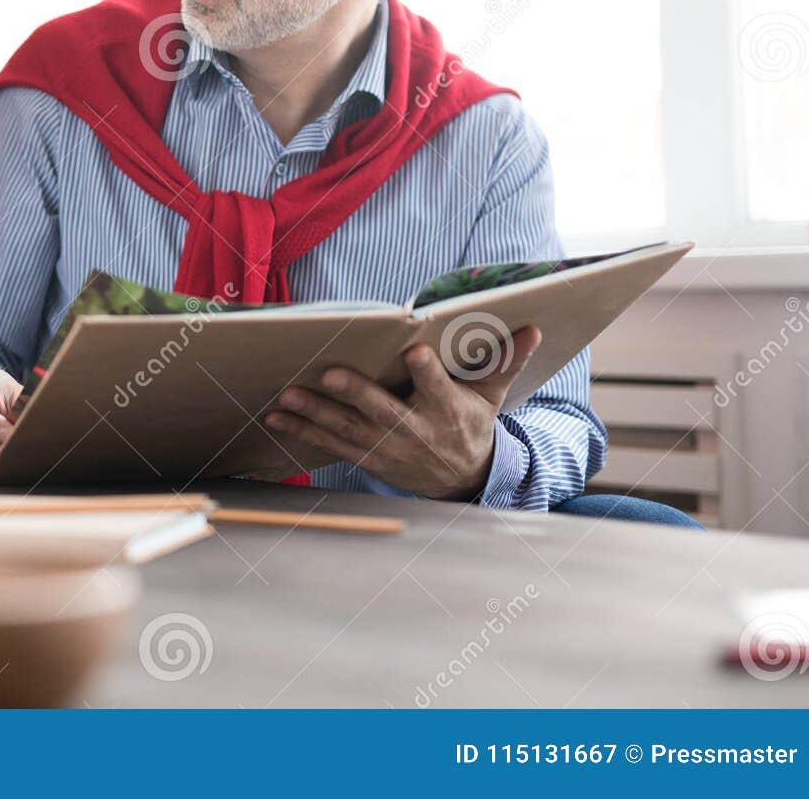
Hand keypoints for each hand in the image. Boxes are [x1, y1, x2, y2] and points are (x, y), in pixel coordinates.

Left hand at [262, 327, 541, 500]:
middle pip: (382, 411)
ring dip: (314, 413)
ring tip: (287, 396)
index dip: (427, 372)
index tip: (414, 351)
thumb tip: (532, 328)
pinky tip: (276, 417)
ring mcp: (386, 447)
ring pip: (347, 429)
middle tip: (328, 375)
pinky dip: (302, 432)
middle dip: (355, 394)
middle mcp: (414, 431)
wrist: (461, 481)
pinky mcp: (366, 457)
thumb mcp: (491, 396)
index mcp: (446, 411)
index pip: (438, 388)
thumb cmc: (472, 425)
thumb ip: (504, 362)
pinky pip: (330, 443)